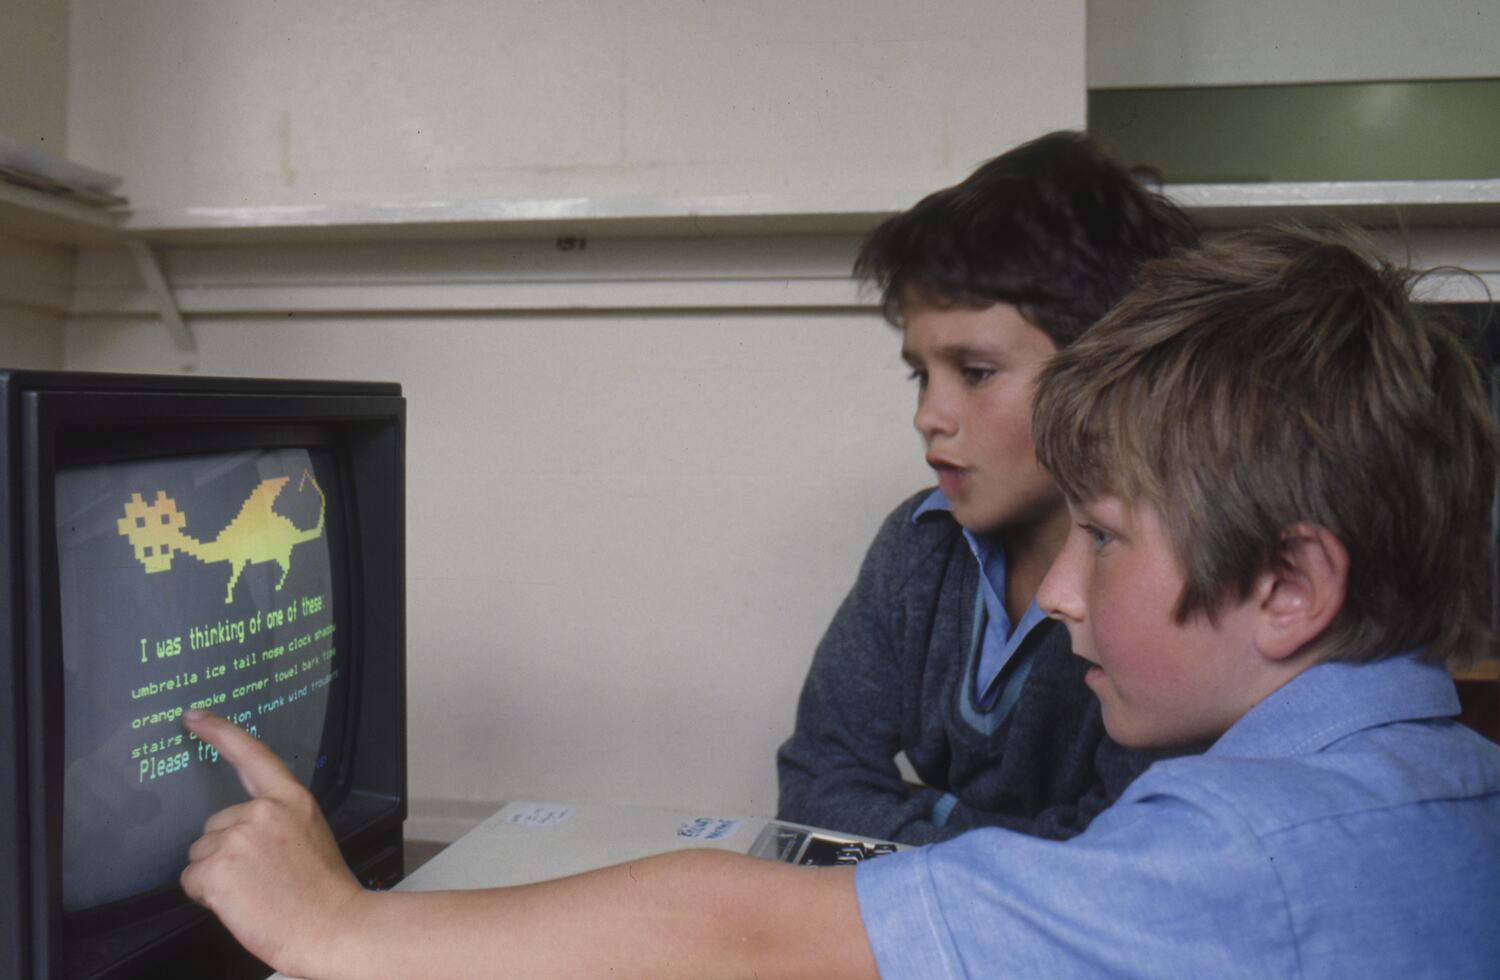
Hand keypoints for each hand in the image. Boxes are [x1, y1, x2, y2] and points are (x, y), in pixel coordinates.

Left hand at [180, 710, 366, 974]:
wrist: (331, 927)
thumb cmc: (323, 893)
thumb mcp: (309, 837)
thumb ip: (277, 822)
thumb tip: (241, 832)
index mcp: (291, 800)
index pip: (251, 755)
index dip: (219, 732)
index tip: (195, 717)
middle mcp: (262, 812)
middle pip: (214, 824)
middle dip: (225, 851)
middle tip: (259, 878)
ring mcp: (237, 838)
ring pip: (200, 854)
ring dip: (217, 875)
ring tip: (254, 892)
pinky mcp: (216, 867)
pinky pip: (191, 880)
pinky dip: (206, 896)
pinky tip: (238, 903)